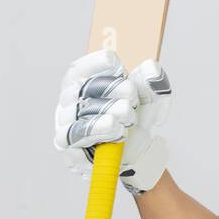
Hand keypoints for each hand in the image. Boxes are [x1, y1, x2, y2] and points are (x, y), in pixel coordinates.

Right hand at [54, 49, 171, 193]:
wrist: (139, 157)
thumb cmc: (134, 122)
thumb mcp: (148, 101)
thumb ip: (151, 83)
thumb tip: (151, 66)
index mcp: (83, 87)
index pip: (79, 70)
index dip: (93, 63)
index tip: (113, 60)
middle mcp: (70, 104)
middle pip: (79, 90)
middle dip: (108, 87)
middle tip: (132, 92)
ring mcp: (66, 126)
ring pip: (77, 113)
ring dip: (106, 110)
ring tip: (127, 112)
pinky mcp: (69, 149)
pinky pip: (75, 137)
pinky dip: (97, 130)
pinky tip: (116, 128)